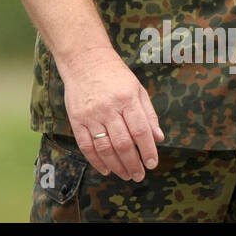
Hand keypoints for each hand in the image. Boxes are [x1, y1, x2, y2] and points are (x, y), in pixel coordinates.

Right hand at [60, 47, 163, 181]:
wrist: (84, 59)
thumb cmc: (115, 74)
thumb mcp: (137, 89)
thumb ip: (148, 114)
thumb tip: (159, 138)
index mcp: (127, 99)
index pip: (141, 131)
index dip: (148, 151)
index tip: (152, 164)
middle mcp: (108, 107)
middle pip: (123, 143)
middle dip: (133, 164)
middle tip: (139, 175)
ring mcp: (90, 114)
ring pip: (104, 148)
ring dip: (116, 166)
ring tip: (125, 174)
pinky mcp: (76, 118)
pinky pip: (86, 145)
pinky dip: (96, 161)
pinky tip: (106, 169)